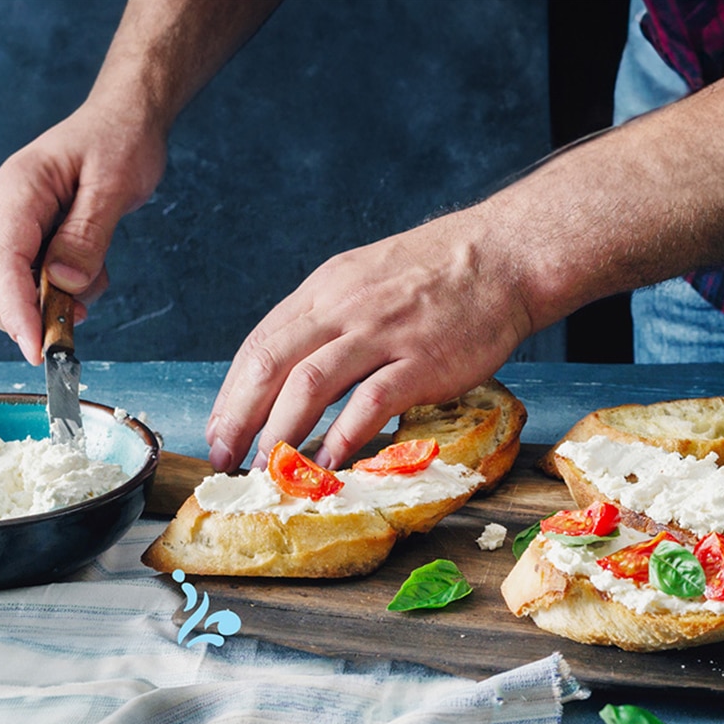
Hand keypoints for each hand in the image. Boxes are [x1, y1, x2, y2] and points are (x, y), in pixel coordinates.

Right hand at [0, 102, 165, 363]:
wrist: (125, 118)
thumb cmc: (120, 140)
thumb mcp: (115, 185)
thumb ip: (88, 235)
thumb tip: (63, 283)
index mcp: (18, 190)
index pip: (1, 262)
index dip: (16, 311)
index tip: (38, 349)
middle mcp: (3, 209)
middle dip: (19, 316)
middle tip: (70, 327)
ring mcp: (12, 223)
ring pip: (1, 286)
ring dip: (42, 305)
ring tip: (93, 284)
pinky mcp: (28, 236)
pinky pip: (28, 279)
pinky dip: (56, 292)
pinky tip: (91, 273)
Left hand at [204, 207, 537, 471]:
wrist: (504, 256)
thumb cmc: (438, 273)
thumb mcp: (365, 278)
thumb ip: (329, 318)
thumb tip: (293, 368)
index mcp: (325, 289)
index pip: (260, 343)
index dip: (232, 393)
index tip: (219, 429)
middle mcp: (343, 307)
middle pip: (271, 365)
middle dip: (239, 417)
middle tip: (225, 457)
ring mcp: (382, 333)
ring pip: (309, 384)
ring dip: (281, 432)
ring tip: (267, 468)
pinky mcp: (420, 361)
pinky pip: (369, 403)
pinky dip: (343, 436)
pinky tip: (329, 462)